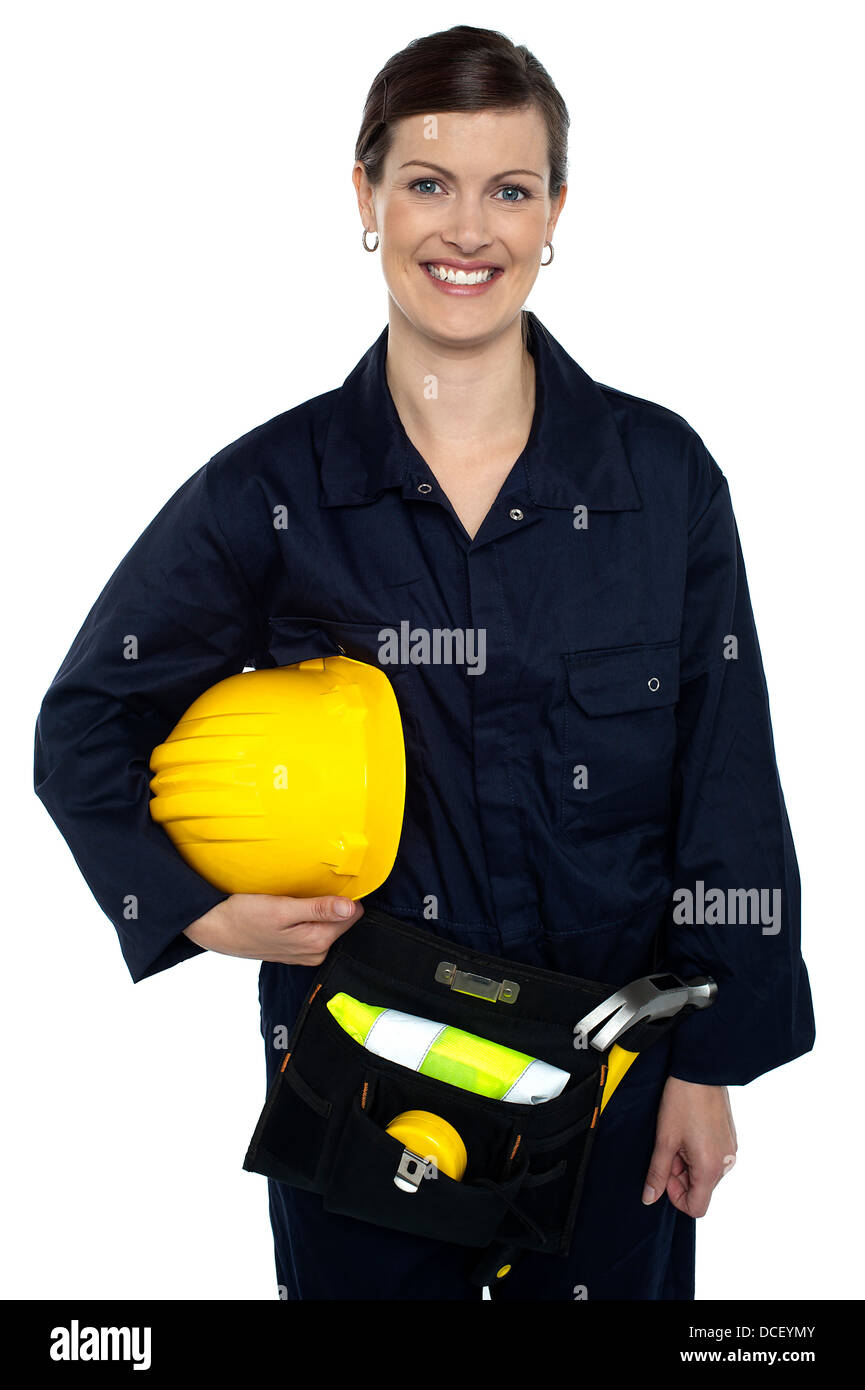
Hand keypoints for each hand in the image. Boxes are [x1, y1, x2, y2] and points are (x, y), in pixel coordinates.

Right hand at [182, 892, 363, 965]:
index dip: (345, 894)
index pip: (353, 914)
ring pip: (328, 923)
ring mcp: (306, 951)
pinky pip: (314, 927)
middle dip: (332, 900)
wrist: (215, 928)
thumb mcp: (282, 909)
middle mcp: (316, 951)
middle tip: (310, 885)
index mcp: (317, 942)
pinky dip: (308, 914)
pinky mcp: (295, 947)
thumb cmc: (244, 917)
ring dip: (319, 906)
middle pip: (342, 919)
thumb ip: (318, 909)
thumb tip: (351, 908)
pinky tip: (293, 905)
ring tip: (299, 894)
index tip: (331, 881)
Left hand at [642, 1076, 736, 1216]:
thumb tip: (650, 1198)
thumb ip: (657, 1173)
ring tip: (678, 1136)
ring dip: (688, 1162)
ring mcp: (730, 1150)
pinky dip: (698, 1151)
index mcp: (711, 1169)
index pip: (697, 1207)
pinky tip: (688, 1130)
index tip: (665, 1173)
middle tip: (668, 1148)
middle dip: (679, 1175)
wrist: (701, 1070)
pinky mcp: (730, 1138)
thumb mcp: (665, 1140)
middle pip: (700, 1188)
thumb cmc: (682, 1102)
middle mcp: (726, 1164)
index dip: (675, 1196)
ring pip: (705, 1172)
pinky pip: (713, 1157)